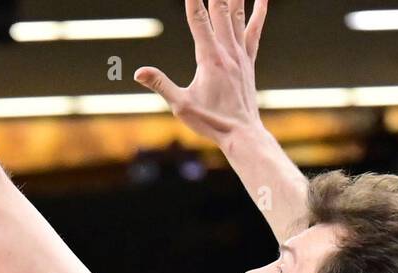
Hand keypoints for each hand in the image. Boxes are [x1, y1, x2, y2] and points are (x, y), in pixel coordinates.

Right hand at [134, 0, 267, 147]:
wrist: (242, 134)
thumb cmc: (211, 122)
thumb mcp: (181, 106)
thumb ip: (160, 85)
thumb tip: (138, 72)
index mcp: (210, 59)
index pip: (198, 20)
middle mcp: (227, 52)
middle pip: (220, 10)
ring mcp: (240, 55)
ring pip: (237, 15)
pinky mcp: (248, 61)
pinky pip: (254, 31)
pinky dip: (259, 12)